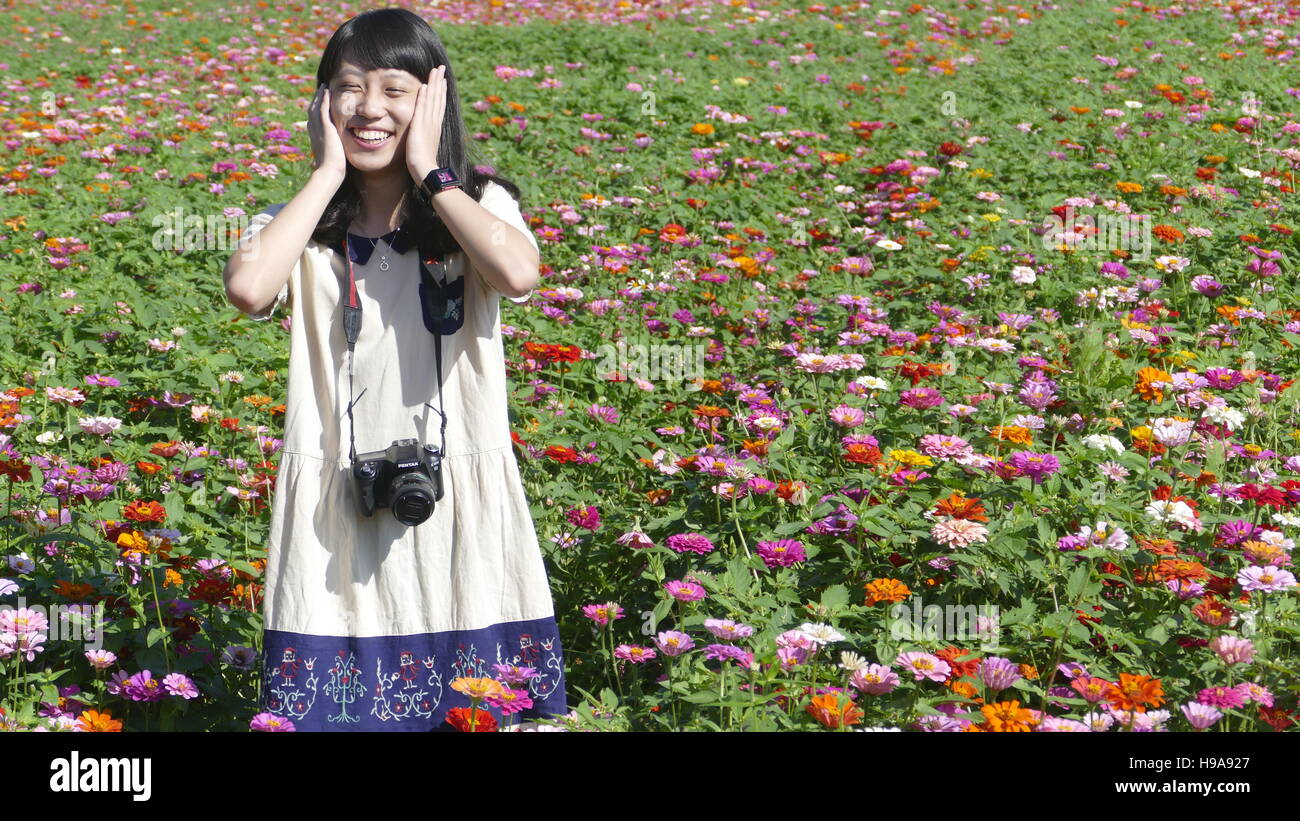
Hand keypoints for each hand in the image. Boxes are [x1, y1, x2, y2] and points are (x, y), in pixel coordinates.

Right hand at [308, 85, 346, 177]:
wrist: (329, 171)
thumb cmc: (332, 170)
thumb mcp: (332, 158)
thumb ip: (333, 152)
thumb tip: (338, 156)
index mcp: (315, 138)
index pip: (313, 121)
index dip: (316, 111)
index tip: (319, 105)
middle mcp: (314, 132)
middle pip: (312, 111)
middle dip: (316, 100)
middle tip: (320, 91)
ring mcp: (318, 129)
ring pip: (315, 107)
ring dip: (319, 96)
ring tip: (323, 87)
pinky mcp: (325, 128)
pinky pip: (322, 109)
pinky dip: (323, 99)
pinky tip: (326, 91)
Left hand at [407, 66, 446, 187]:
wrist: (425, 171)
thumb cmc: (424, 164)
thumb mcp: (425, 146)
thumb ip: (425, 137)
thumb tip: (424, 135)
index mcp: (436, 126)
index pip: (439, 105)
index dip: (441, 92)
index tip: (442, 80)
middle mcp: (434, 123)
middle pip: (438, 98)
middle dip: (440, 82)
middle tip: (441, 68)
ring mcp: (429, 124)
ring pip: (433, 99)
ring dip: (434, 84)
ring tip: (436, 71)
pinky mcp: (420, 126)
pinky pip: (423, 108)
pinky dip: (425, 96)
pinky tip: (425, 85)